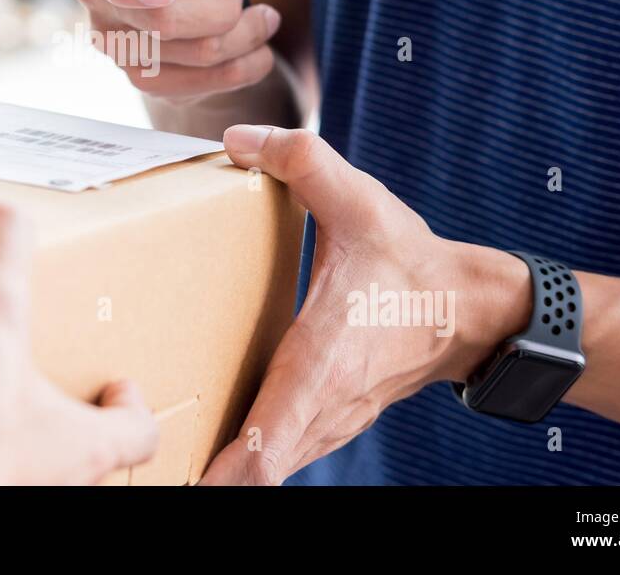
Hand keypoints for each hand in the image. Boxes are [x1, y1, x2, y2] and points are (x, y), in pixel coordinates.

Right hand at [0, 204, 157, 484]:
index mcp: (82, 443)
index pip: (137, 434)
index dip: (133, 408)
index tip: (119, 382)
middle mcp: (56, 488)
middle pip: (82, 460)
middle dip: (62, 424)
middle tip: (34, 385)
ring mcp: (6, 501)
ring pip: (27, 478)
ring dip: (11, 448)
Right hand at [76, 0, 281, 101]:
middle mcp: (100, 9)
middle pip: (168, 24)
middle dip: (230, 14)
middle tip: (252, 0)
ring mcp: (119, 51)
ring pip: (196, 56)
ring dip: (247, 41)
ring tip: (264, 21)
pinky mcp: (144, 80)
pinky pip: (200, 86)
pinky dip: (242, 71)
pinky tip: (256, 53)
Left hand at [201, 126, 530, 484]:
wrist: (468, 309)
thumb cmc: (410, 261)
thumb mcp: (358, 199)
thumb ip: (299, 161)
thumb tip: (236, 141)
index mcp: (321, 360)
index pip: (268, 441)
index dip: (226, 469)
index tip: (185, 479)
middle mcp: (323, 405)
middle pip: (256, 471)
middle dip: (206, 474)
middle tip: (150, 469)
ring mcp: (329, 422)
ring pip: (269, 469)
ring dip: (225, 470)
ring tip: (169, 463)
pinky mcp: (330, 421)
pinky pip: (281, 455)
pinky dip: (248, 461)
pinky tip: (213, 449)